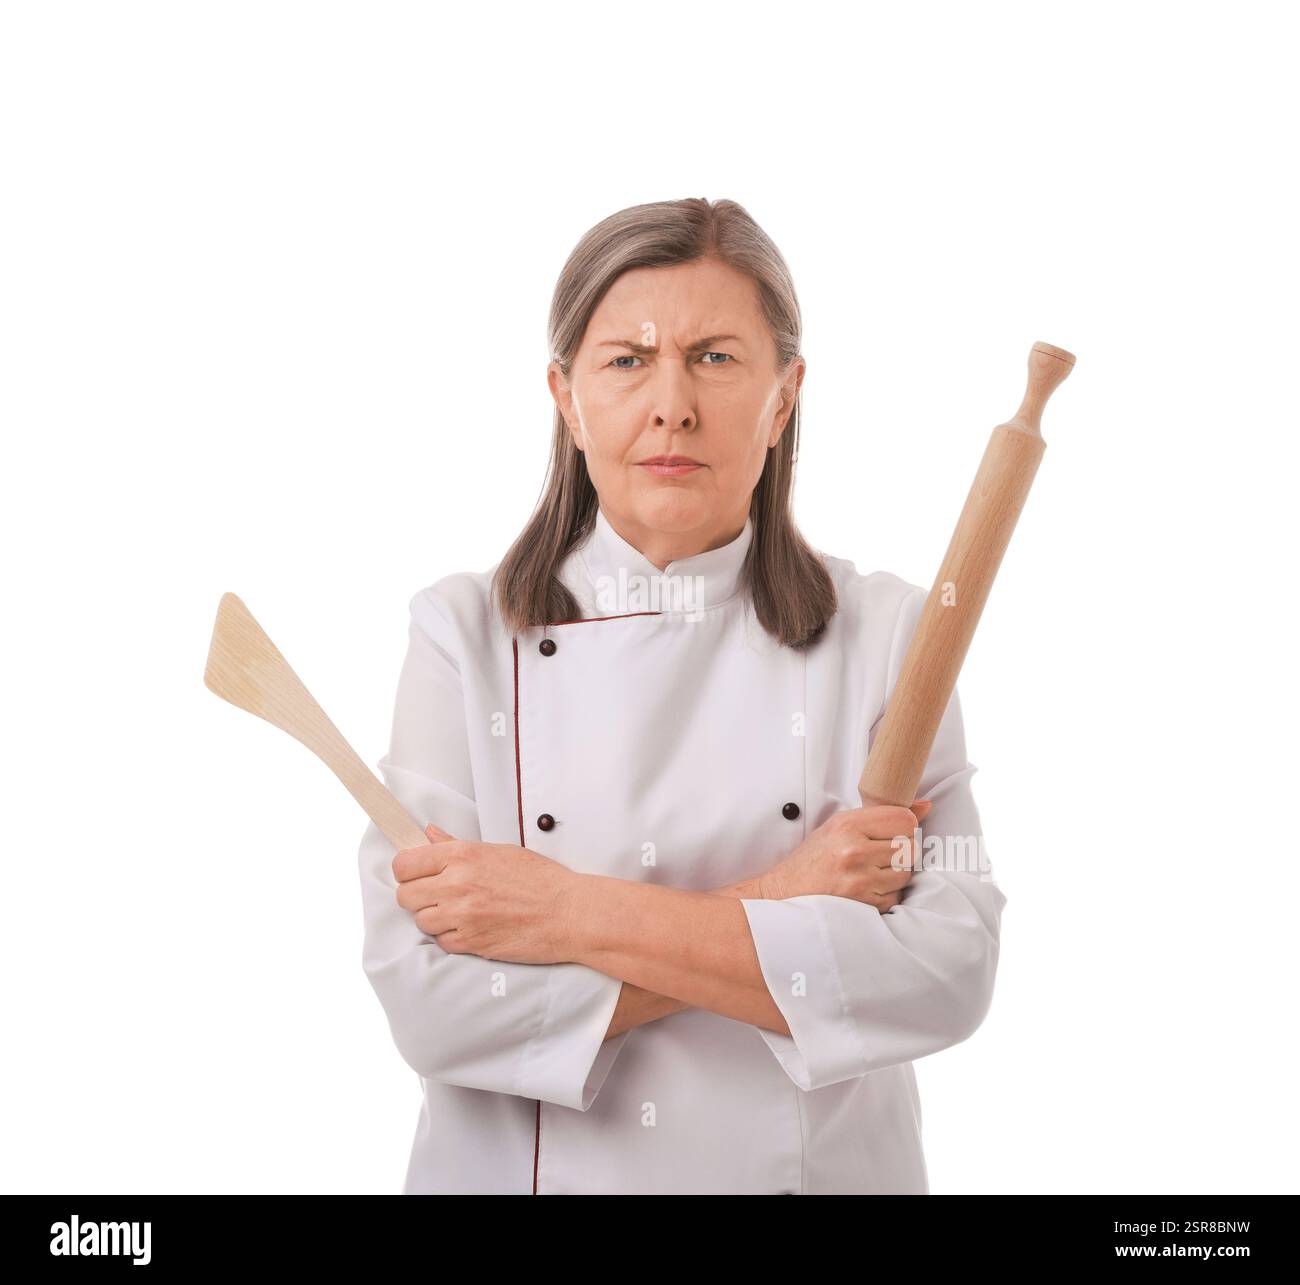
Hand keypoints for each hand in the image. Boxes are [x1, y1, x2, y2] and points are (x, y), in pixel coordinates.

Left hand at [392, 824, 582, 964]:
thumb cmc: (541, 880)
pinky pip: (441, 943)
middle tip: (438, 895)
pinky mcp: (470, 943)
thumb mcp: (499, 851)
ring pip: (421, 921)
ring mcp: (462, 916)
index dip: (407, 871)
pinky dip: (452, 937)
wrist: (568, 913)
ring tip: (461, 912)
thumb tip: (430, 834)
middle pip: (405, 895)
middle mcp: (457, 885)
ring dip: (435, 918)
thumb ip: (457, 845)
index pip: (405, 864)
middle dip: (417, 896)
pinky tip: (473, 927)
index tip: (416, 874)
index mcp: (463, 856)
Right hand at [758, 800, 932, 910]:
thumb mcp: (839, 826)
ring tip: (872, 872)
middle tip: (879, 855)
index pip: (904, 819)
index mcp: (847, 825)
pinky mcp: (864, 904)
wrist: (785, 894)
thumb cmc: (813, 859)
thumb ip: (881, 816)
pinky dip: (887, 894)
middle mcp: (854, 850)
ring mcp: (860, 879)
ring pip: (906, 873)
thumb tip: (926, 807)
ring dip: (895, 874)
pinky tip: (867, 889)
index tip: (890, 833)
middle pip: (910, 846)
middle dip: (900, 851)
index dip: (903, 826)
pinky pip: (896, 896)